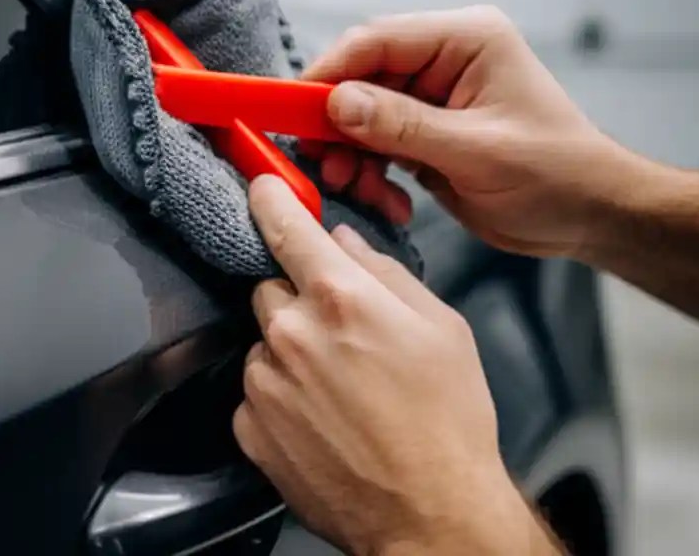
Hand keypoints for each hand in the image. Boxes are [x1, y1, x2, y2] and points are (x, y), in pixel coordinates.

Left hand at [233, 176, 558, 554]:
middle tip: (341, 335)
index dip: (270, 199)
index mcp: (341, 299)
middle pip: (270, 288)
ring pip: (263, 342)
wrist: (430, 513)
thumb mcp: (441, 328)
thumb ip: (385, 273)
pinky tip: (321, 418)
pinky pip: (255, 391)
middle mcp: (292, 334)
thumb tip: (344, 243)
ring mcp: (265, 383)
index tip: (262, 186)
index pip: (284, 226)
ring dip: (289, 352)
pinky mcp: (250, 427)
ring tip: (339, 389)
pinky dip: (279, 396)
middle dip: (297, 299)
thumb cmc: (448, 423)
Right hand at [302, 5, 631, 257]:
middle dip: (338, 127)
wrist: (591, 216)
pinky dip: (372, 174)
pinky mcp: (426, 131)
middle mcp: (444, 59)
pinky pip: (377, 144)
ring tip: (362, 192)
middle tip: (326, 168)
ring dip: (353, 157)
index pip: (376, 40)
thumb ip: (403, 125)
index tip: (292, 111)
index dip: (329, 73)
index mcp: (465, 39)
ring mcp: (433, 96)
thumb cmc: (555, 175)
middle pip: (361, 78)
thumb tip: (337, 103)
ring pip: (361, 116)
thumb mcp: (476, 151)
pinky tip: (389, 203)